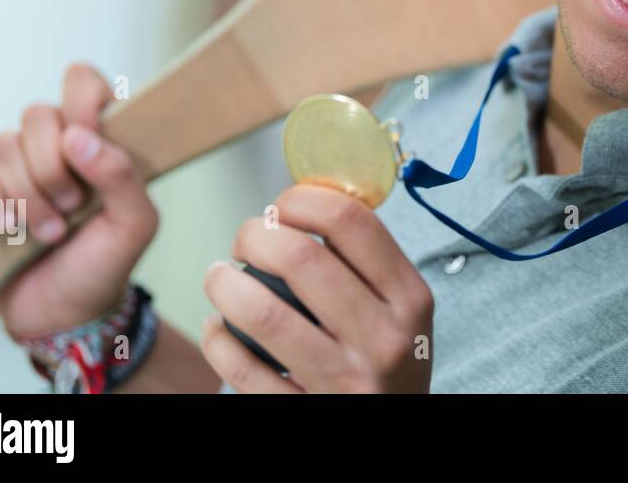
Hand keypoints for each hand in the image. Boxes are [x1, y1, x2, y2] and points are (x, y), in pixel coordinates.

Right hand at [0, 63, 158, 338]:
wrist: (61, 312)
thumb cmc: (105, 262)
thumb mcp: (135, 226)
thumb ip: (123, 177)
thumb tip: (82, 138)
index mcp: (104, 139)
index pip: (84, 81)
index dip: (80, 102)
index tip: (83, 141)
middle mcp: (61, 142)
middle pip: (38, 114)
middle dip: (51, 168)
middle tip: (72, 206)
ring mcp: (22, 162)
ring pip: (4, 143)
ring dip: (26, 195)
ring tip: (49, 232)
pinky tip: (10, 228)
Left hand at [201, 184, 433, 392]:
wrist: (394, 428)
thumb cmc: (390, 362)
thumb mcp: (403, 310)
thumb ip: (366, 264)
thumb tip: (301, 207)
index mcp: (409, 298)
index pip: (351, 221)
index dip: (302, 199)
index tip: (283, 206)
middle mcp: (383, 337)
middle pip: (301, 257)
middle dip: (254, 234)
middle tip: (246, 239)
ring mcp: (343, 379)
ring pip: (263, 313)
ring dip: (224, 283)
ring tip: (219, 275)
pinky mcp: (304, 411)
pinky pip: (243, 369)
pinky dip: (219, 339)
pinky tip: (219, 326)